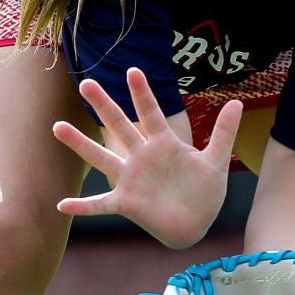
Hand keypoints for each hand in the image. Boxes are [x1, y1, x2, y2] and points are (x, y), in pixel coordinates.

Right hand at [51, 66, 243, 248]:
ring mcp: (130, 179)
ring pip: (101, 157)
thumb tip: (237, 102)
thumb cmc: (202, 191)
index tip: (133, 70)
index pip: (151, 113)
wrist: (195, 223)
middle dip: (104, 105)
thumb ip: (224, 132)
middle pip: (120, 126)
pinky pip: (100, 204)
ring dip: (80, 143)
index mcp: (163, 144)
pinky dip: (82, 206)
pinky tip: (62, 205)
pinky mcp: (126, 203)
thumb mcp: (216, 161)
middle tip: (85, 82)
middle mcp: (141, 157)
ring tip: (57, 126)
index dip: (143, 94)